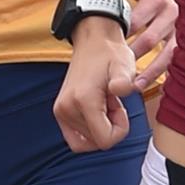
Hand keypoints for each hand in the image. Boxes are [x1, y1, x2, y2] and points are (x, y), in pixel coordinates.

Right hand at [53, 22, 136, 151]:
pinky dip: (90, 129)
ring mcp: (60, 112)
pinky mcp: (59, 112)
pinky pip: (76, 138)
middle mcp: (67, 109)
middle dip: (110, 126)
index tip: (120, 106)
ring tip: (104, 102)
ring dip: (100, 126)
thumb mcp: (124, 65)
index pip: (105, 141)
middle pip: (96, 143)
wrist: (92, 41)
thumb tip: (119, 89)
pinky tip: (97, 108)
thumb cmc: (111, 54)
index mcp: (83, 100)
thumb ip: (125, 81)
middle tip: (111, 101)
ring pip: (87, 141)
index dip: (120, 129)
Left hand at [121, 0, 176, 89]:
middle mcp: (172, 15)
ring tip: (137, 85)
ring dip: (151, 71)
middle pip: (150, 39)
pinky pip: (177, 59)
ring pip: (166, 54)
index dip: (122, 35)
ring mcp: (181, 30)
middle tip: (116, 72)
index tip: (108, 48)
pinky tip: (155, 83)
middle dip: (133, 56)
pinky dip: (165, 72)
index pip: (136, 20)